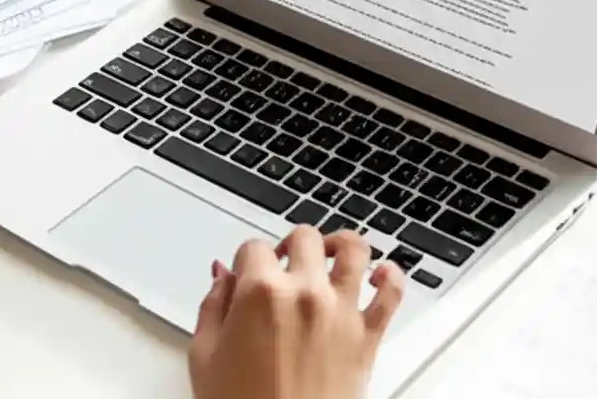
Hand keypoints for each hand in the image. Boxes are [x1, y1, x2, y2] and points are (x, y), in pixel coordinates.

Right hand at [189, 226, 404, 398]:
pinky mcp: (368, 336)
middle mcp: (305, 293)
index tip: (245, 275)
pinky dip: (391, 276)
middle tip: (281, 266)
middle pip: (305, 238)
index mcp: (260, 293)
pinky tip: (379, 275)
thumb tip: (222, 278)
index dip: (246, 261)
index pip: (253, 248)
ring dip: (339, 245)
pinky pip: (392, 293)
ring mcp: (342, 312)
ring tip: (329, 255)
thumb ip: (212, 307)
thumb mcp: (204, 358)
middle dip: (289, 247)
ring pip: (354, 249)